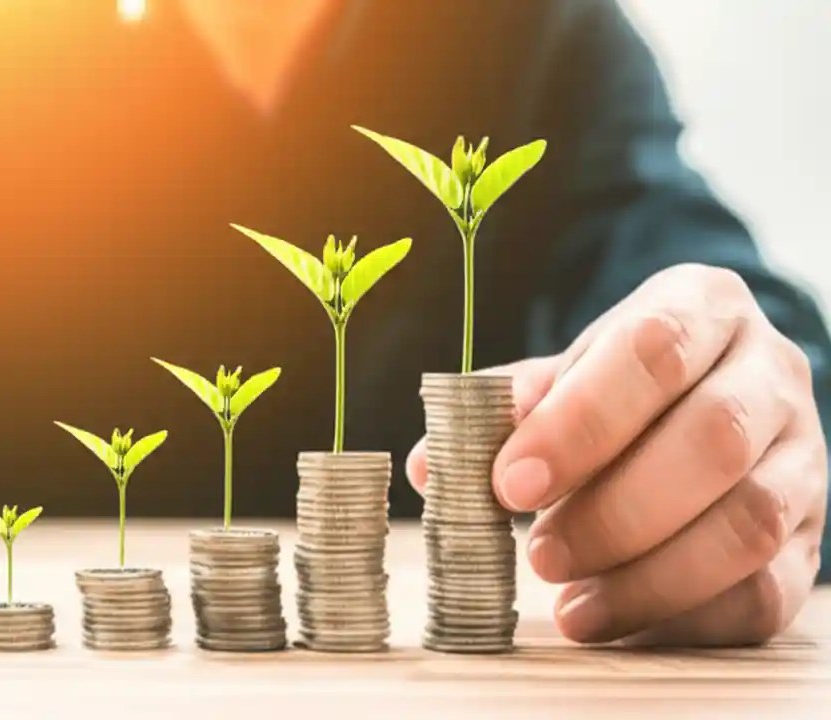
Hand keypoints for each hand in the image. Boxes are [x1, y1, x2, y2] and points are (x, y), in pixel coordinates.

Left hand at [407, 264, 825, 645]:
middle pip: (713, 440)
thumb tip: (434, 465)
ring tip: (572, 605)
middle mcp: (771, 374)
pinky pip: (765, 592)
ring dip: (649, 576)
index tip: (508, 482)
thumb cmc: (618, 387)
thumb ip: (502, 409)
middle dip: (614, 511)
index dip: (578, 424)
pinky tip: (616, 621)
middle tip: (538, 554)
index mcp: (703, 307)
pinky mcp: (810, 540)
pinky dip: (683, 617)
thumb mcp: (563, 373)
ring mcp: (805, 459)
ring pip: (748, 522)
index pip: (653, 351)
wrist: (709, 397)